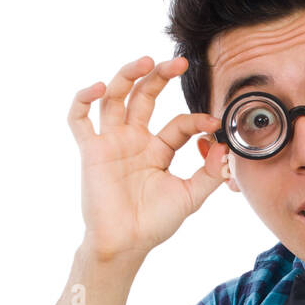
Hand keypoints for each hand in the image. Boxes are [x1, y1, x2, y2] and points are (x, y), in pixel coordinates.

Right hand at [68, 55, 229, 259]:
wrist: (126, 244)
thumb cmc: (155, 223)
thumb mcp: (190, 196)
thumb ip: (210, 173)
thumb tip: (225, 147)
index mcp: (158, 149)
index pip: (178, 123)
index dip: (195, 119)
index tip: (213, 122)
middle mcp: (134, 140)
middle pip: (144, 96)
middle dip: (160, 76)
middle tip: (178, 62)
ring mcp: (111, 142)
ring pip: (114, 97)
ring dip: (127, 75)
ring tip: (145, 60)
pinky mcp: (91, 151)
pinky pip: (78, 119)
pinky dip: (82, 99)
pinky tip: (97, 87)